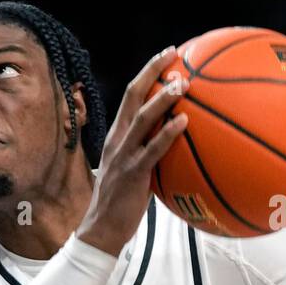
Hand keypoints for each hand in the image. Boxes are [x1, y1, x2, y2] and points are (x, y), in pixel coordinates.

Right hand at [79, 45, 189, 254]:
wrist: (101, 228)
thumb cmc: (121, 201)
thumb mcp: (134, 168)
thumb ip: (150, 150)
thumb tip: (177, 139)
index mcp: (117, 135)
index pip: (131, 95)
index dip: (148, 72)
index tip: (167, 56)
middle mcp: (118, 139)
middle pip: (133, 96)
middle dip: (153, 72)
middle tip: (174, 56)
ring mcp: (124, 155)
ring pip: (142, 118)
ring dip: (163, 98)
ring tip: (183, 84)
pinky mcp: (133, 173)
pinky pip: (152, 149)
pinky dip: (167, 133)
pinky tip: (184, 121)